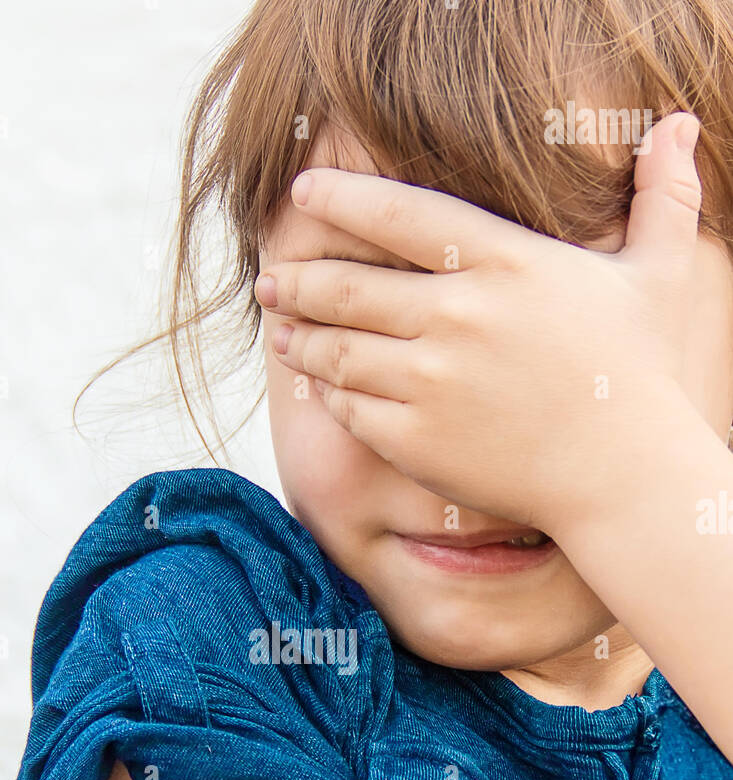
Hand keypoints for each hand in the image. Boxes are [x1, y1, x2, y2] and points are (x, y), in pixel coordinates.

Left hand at [255, 112, 704, 536]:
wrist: (621, 477)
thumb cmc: (639, 376)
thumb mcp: (657, 275)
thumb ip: (661, 197)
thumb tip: (683, 126)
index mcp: (505, 263)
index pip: (399, 214)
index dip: (341, 198)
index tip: (302, 195)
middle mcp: (457, 316)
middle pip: (347, 285)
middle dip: (296, 279)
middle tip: (271, 278)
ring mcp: (430, 381)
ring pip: (336, 349)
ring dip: (298, 336)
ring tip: (280, 328)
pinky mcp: (414, 440)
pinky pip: (348, 408)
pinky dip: (325, 392)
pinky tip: (316, 383)